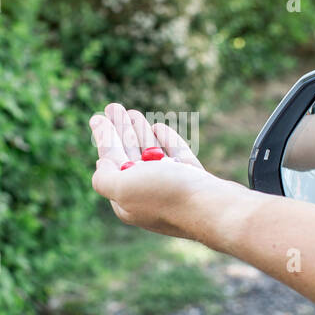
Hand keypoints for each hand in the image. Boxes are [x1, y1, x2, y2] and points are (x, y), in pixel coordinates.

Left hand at [88, 103, 224, 237]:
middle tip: (112, 106)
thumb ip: (105, 178)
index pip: (110, 164)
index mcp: (127, 200)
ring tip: (131, 112)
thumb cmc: (169, 197)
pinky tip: (159, 128)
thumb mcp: (124, 188)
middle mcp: (148, 196)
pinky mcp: (194, 181)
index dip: (103, 139)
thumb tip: (102, 165)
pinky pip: (176, 158)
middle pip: (128, 157)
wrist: (216, 208)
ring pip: (151, 155)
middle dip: (119, 131)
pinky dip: (166, 142)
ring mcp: (173, 189)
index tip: (97, 118)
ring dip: (139, 132)